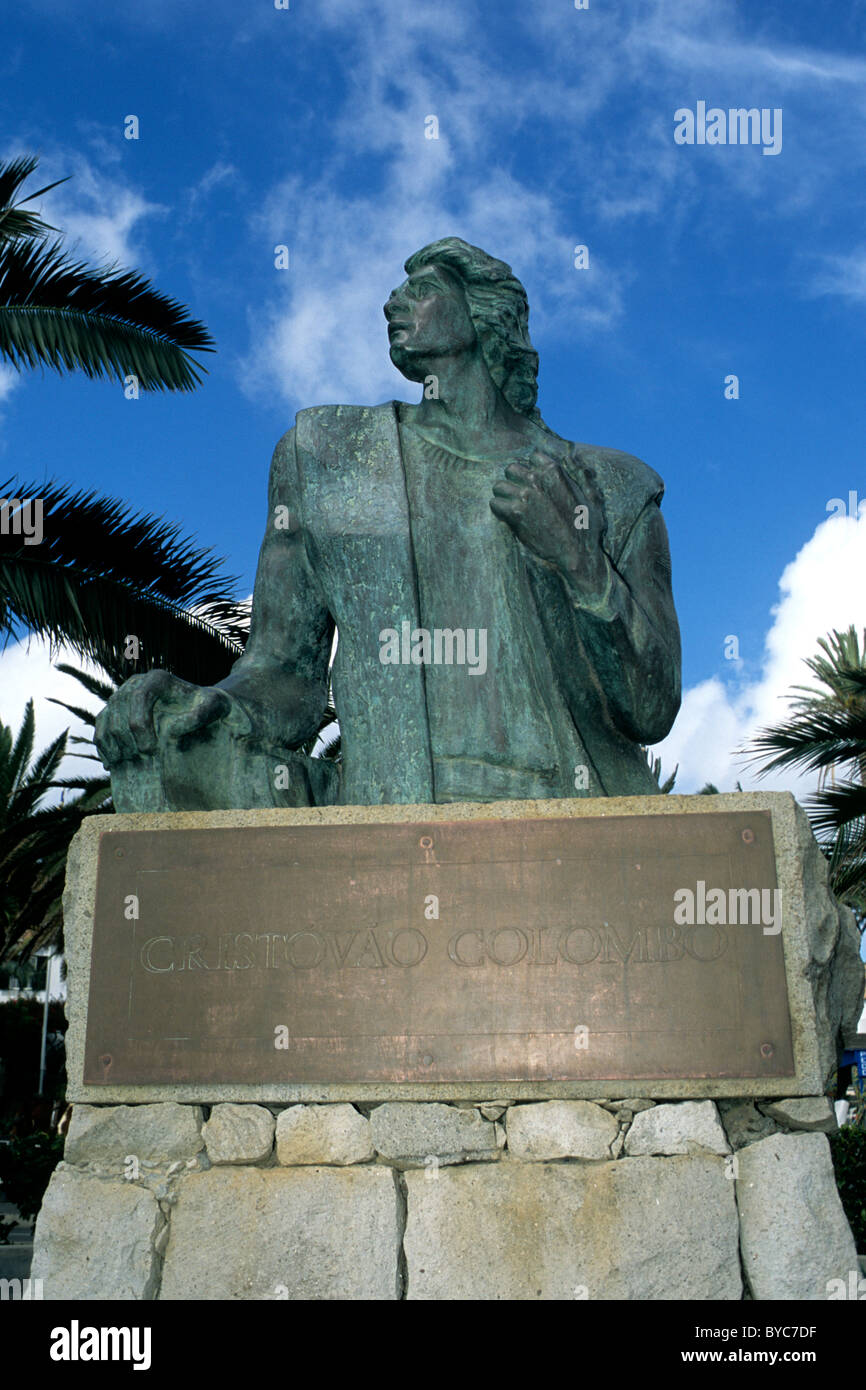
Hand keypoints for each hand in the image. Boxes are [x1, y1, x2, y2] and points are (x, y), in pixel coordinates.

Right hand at [94, 670, 234, 769]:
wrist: (200, 704)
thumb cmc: (211, 706)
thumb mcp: (215, 707)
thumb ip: (200, 715)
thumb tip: (171, 730)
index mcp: (157, 679)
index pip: (138, 698)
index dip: (139, 726)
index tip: (150, 751)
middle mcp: (136, 682)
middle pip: (118, 711)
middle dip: (126, 740)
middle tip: (141, 762)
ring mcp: (123, 694)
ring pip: (105, 719)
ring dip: (112, 745)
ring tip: (126, 765)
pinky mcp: (116, 709)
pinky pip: (100, 726)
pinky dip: (103, 745)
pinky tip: (112, 764)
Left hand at [490, 447, 609, 599]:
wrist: (577, 553)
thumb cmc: (587, 527)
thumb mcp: (593, 497)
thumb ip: (582, 475)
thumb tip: (570, 458)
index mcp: (555, 471)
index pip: (533, 457)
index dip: (533, 469)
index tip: (535, 482)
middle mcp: (537, 480)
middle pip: (511, 469)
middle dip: (514, 480)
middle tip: (520, 495)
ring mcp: (524, 496)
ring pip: (499, 486)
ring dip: (503, 496)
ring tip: (512, 507)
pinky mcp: (515, 514)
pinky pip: (495, 504)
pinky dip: (499, 510)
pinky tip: (508, 518)